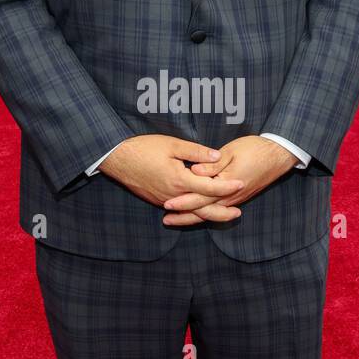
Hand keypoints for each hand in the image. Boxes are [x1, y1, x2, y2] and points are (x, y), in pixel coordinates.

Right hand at [99, 135, 246, 223]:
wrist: (117, 159)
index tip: (241, 183)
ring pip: (190, 212)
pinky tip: (200, 210)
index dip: (227, 186)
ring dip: (208, 214)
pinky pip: (179, 210)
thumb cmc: (144, 148)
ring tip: (223, 214)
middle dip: (221, 212)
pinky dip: (192, 212)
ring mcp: (164, 200)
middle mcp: (173, 195)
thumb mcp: (172, 144)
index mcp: (179, 180)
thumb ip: (196, 152)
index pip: (209, 187)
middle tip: (238, 213)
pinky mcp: (157, 200)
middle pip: (202, 209)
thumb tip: (217, 156)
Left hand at [162, 135, 295, 226]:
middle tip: (166, 220)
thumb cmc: (255, 150)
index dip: (183, 201)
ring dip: (193, 217)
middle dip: (184, 216)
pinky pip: (218, 209)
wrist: (278, 156)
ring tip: (176, 220)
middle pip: (203, 210)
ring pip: (210, 213)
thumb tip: (194, 171)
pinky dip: (205, 213)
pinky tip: (196, 213)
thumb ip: (212, 164)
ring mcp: (235, 199)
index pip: (201, 196)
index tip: (167, 203)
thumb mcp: (231, 152)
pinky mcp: (238, 197)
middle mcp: (230, 197)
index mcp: (226, 185)